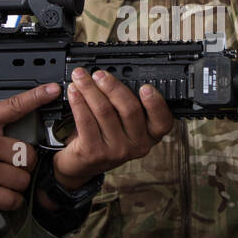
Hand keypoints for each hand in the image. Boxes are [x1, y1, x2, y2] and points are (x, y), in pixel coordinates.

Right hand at [0, 83, 58, 215]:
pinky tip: (4, 196)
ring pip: (22, 178)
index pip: (14, 106)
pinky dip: (12, 201)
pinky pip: (12, 199)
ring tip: (6, 182)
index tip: (53, 89)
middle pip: (27, 154)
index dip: (37, 96)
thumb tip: (18, 132)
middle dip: (25, 163)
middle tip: (13, 165)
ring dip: (18, 184)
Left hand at [51, 68, 173, 189]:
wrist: (82, 163)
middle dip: (112, 86)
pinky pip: (86, 121)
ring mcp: (116, 151)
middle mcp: (137, 145)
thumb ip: (126, 104)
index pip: (163, 121)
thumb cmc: (105, 136)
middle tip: (99, 74)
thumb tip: (113, 77)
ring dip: (90, 89)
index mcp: (150, 135)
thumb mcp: (123, 123)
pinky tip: (74, 92)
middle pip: (129, 109)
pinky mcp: (94, 152)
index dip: (156, 103)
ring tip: (81, 77)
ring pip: (105, 111)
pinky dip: (78, 102)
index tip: (146, 87)